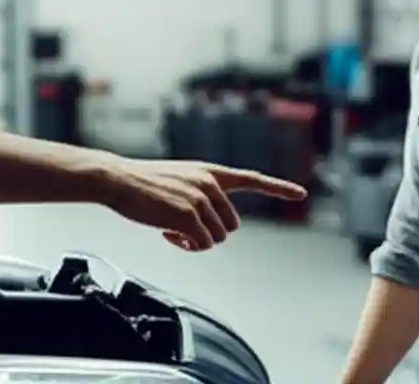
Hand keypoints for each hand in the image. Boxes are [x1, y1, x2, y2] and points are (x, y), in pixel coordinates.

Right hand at [99, 159, 307, 251]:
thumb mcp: (179, 179)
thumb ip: (201, 194)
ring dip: (195, 240)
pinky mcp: (187, 215)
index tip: (301, 193)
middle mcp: (209, 183)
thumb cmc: (142, 182)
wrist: (117, 179)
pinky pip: (200, 244)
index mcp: (209, 172)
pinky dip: (186, 246)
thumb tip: (209, 226)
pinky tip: (167, 234)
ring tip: (171, 229)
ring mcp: (200, 199)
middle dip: (210, 233)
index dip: (278, 187)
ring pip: (216, 238)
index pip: (251, 178)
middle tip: (183, 230)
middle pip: (231, 225)